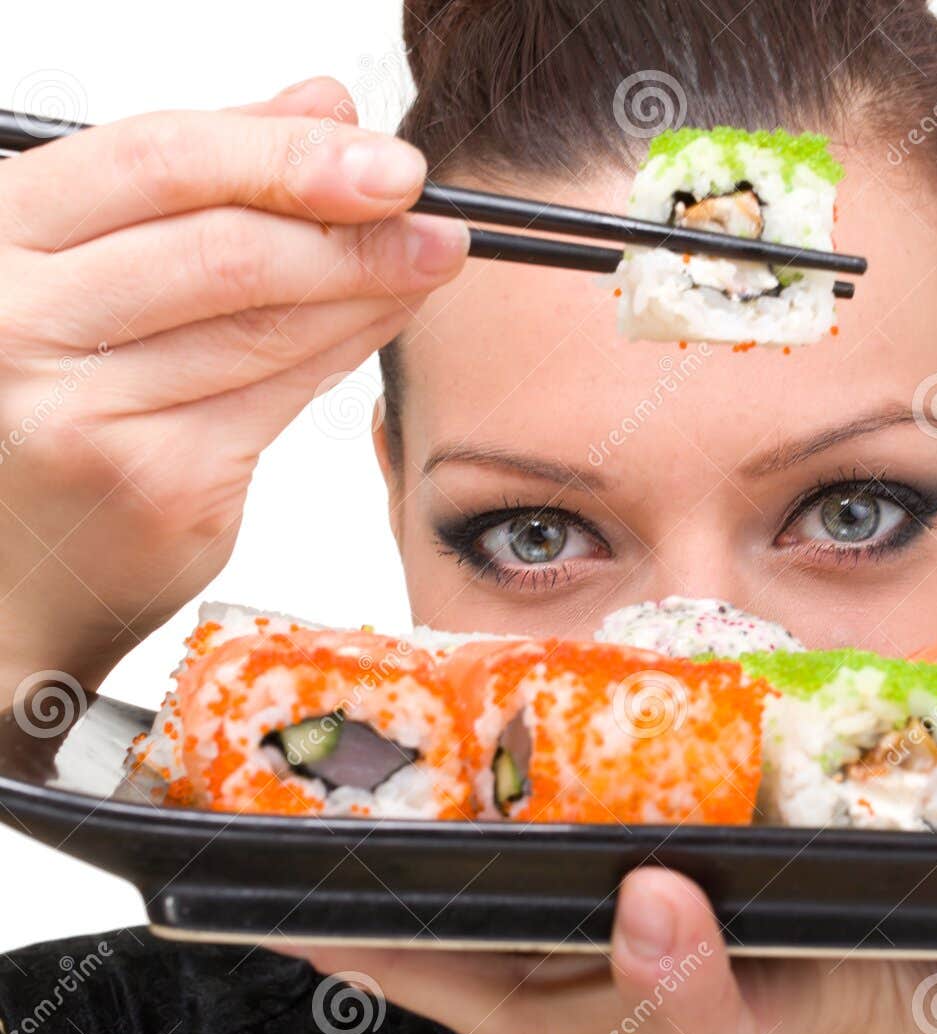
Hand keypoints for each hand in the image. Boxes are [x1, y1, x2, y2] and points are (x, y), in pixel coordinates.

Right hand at [0, 78, 468, 694]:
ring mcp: (82, 411)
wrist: (7, 564)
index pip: (158, 159)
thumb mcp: (86, 265)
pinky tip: (383, 319)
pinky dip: (346, 347)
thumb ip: (201, 183)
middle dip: (352, 226)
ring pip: (266, 325)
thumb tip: (321, 104)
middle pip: (225, 247)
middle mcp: (17, 320)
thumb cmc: (45, 398)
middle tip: (433, 215)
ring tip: (428, 258)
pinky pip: (281, 395)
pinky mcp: (157, 483)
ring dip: (369, 285)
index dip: (287, 151)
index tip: (384, 157)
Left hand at [289, 867, 936, 1033]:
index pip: (742, 1029)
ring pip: (527, 994)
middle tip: (386, 911)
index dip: (697, 982)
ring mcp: (671, 1000)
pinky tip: (376, 871)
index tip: (663, 900)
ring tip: (325, 887)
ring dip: (428, 950)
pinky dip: (444, 925)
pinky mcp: (638, 964)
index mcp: (817, 1026)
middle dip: (488, 975)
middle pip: (585, 1018)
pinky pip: (518, 958)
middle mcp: (727, 1020)